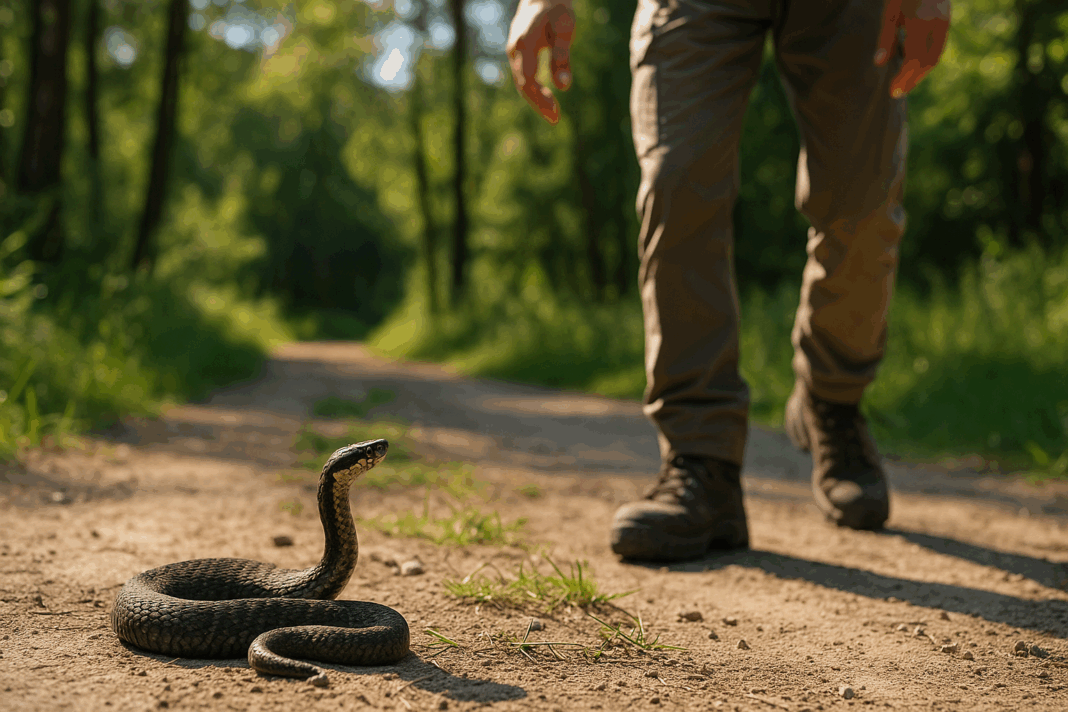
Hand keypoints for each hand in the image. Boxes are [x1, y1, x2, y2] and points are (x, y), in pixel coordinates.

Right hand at [506, 0, 574, 123]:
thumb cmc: (557, 10)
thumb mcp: (565, 30)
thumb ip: (562, 57)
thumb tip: (564, 87)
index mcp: (525, 44)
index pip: (528, 81)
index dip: (540, 100)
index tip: (555, 114)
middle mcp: (515, 49)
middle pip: (522, 85)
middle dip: (538, 104)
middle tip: (555, 119)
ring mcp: (513, 51)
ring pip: (521, 82)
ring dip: (536, 99)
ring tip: (553, 112)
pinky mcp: (517, 53)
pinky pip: (522, 76)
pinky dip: (533, 90)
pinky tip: (547, 97)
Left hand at [876, 0, 950, 96]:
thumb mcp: (889, 13)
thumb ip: (886, 38)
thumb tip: (879, 64)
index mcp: (920, 22)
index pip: (915, 59)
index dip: (905, 78)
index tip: (893, 91)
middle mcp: (936, 24)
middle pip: (929, 62)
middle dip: (913, 79)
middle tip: (896, 91)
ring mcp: (945, 22)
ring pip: (936, 56)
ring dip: (920, 72)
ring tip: (903, 82)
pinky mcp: (946, 21)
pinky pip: (937, 47)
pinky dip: (925, 60)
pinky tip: (910, 65)